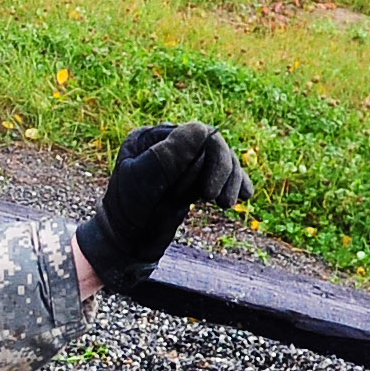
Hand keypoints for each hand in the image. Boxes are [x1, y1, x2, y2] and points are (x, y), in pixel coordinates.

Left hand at [76, 122, 251, 288]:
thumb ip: (168, 156)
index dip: (213, 159)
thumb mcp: (142, 182)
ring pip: (221, 161)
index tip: (207, 194)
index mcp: (153, 137)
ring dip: (231, 180)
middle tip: (223, 203)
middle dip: (224, 172)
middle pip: (214, 146)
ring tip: (227, 204)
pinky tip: (244, 195)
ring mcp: (182, 164)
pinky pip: (221, 175)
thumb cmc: (126, 212)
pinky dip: (235, 183)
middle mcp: (169, 145)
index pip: (197, 134)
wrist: (125, 243)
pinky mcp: (192, 181)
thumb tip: (200, 128)